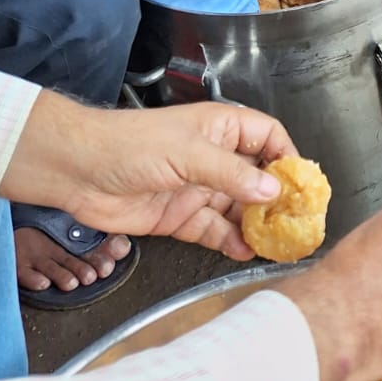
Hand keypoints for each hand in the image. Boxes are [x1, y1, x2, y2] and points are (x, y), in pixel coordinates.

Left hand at [2, 93, 294, 260]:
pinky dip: (230, 241)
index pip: (268, 137)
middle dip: (276, 199)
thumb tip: (273, 190)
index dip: (287, 158)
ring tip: (277, 243)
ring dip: (256, 225)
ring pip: (238, 208)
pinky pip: (213, 230)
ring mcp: (198, 188)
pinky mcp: (180, 216)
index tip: (302, 183)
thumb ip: (232, 174)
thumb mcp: (189, 154)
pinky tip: (245, 252)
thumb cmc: (131, 144)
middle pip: (257, 177)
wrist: (79, 172)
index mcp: (221, 128)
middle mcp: (214, 157)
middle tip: (297, 222)